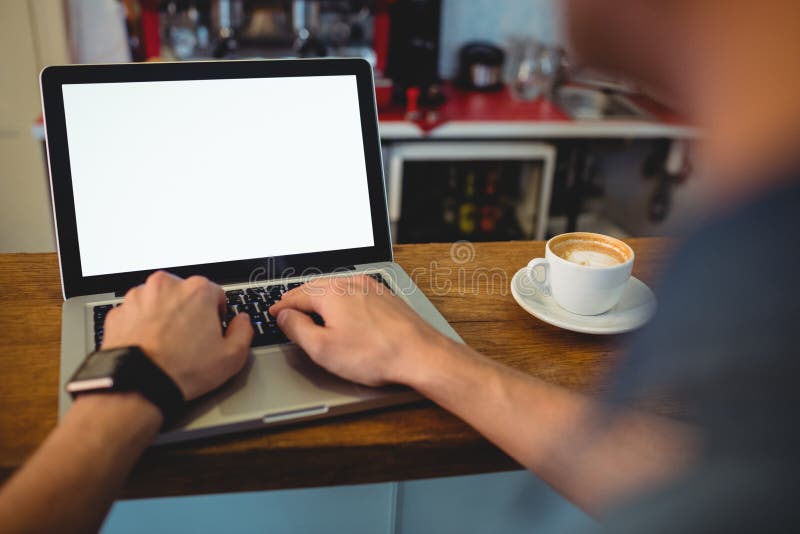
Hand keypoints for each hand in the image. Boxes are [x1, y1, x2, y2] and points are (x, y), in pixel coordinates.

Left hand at [102, 271, 252, 399]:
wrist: (138, 385)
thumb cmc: (182, 370)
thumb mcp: (232, 357)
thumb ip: (245, 331)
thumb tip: (242, 322)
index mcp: (198, 290)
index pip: (216, 295)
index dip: (217, 316)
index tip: (211, 333)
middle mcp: (167, 286)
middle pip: (185, 295)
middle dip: (190, 313)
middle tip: (190, 342)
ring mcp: (139, 297)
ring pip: (159, 302)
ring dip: (165, 317)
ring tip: (168, 346)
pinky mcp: (118, 311)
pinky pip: (136, 315)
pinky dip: (142, 326)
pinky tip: (149, 346)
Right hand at [268, 275, 451, 386]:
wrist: (420, 355)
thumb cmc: (374, 354)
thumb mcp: (322, 348)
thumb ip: (297, 329)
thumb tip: (284, 316)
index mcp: (331, 292)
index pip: (295, 295)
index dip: (280, 307)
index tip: (272, 314)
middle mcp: (351, 283)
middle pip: (316, 287)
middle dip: (299, 299)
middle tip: (287, 311)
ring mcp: (372, 287)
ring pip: (336, 288)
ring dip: (320, 299)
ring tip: (311, 312)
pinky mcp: (386, 296)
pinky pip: (355, 293)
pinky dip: (341, 301)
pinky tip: (343, 314)